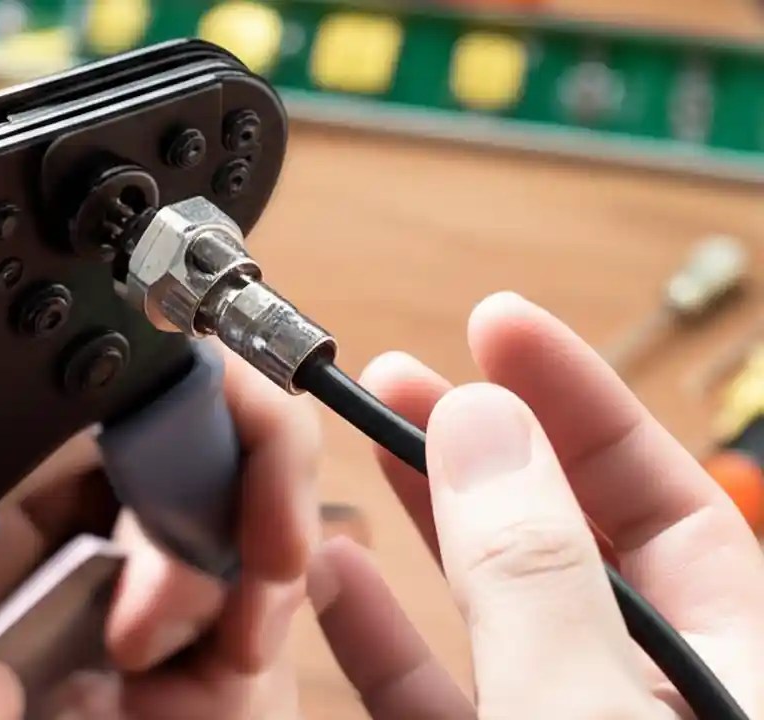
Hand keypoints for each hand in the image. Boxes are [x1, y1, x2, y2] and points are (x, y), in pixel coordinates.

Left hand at [0, 275, 321, 719]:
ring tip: (178, 674)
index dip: (233, 437)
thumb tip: (88, 309)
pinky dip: (155, 682)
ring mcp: (2, 578)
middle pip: (184, 487)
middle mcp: (5, 477)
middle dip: (241, 544)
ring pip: (171, 584)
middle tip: (239, 616)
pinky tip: (118, 698)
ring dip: (210, 624)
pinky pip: (114, 664)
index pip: (154, 383)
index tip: (264, 523)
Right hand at [306, 292, 763, 717]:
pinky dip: (379, 631)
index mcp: (728, 664)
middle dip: (480, 443)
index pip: (666, 496)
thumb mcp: (582, 707)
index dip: (580, 398)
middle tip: (404, 377)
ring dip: (424, 520)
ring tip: (367, 443)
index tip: (498, 325)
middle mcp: (645, 693)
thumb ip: (533, 571)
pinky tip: (339, 574)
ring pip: (491, 605)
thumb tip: (482, 423)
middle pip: (562, 535)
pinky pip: (429, 689)